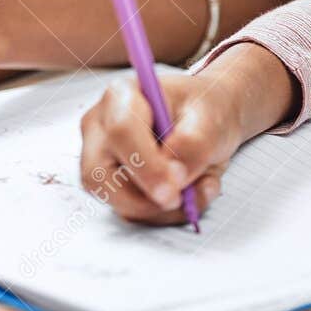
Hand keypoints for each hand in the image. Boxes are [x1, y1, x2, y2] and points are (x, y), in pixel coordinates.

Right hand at [78, 44, 297, 224]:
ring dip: (162, 209)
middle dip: (143, 198)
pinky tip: (192, 195)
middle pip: (99, 174)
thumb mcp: (211, 118)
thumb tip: (175, 179)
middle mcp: (101, 128)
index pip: (121, 131)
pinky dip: (166, 213)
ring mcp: (101, 159)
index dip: (147, 164)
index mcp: (122, 96)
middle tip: (182, 201)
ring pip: (115, 201)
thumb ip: (195, 144)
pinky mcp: (113, 185)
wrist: (207, 122)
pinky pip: (132, 212)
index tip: (176, 185)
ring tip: (202, 189)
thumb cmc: (205, 110)